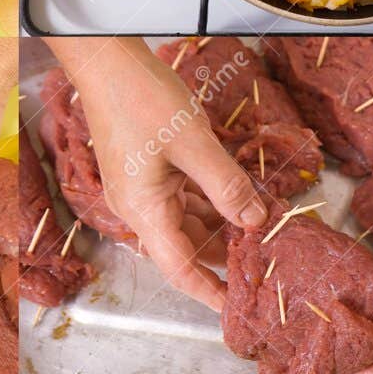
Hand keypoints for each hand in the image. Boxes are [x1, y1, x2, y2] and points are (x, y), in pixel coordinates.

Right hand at [54, 38, 267, 310]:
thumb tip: (257, 222)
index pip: (179, 269)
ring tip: (260, 232)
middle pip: (183, 249)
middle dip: (223, 258)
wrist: (106, 64)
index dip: (208, 292)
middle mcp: (138, 209)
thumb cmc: (143, 100)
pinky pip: (180, 201)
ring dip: (219, 229)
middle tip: (266, 263)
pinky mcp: (145, 173)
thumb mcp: (195, 144)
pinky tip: (238, 200)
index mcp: (144, 210)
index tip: (236, 308)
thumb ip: (228, 187)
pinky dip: (208, 205)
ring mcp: (140, 191)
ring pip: (184, 224)